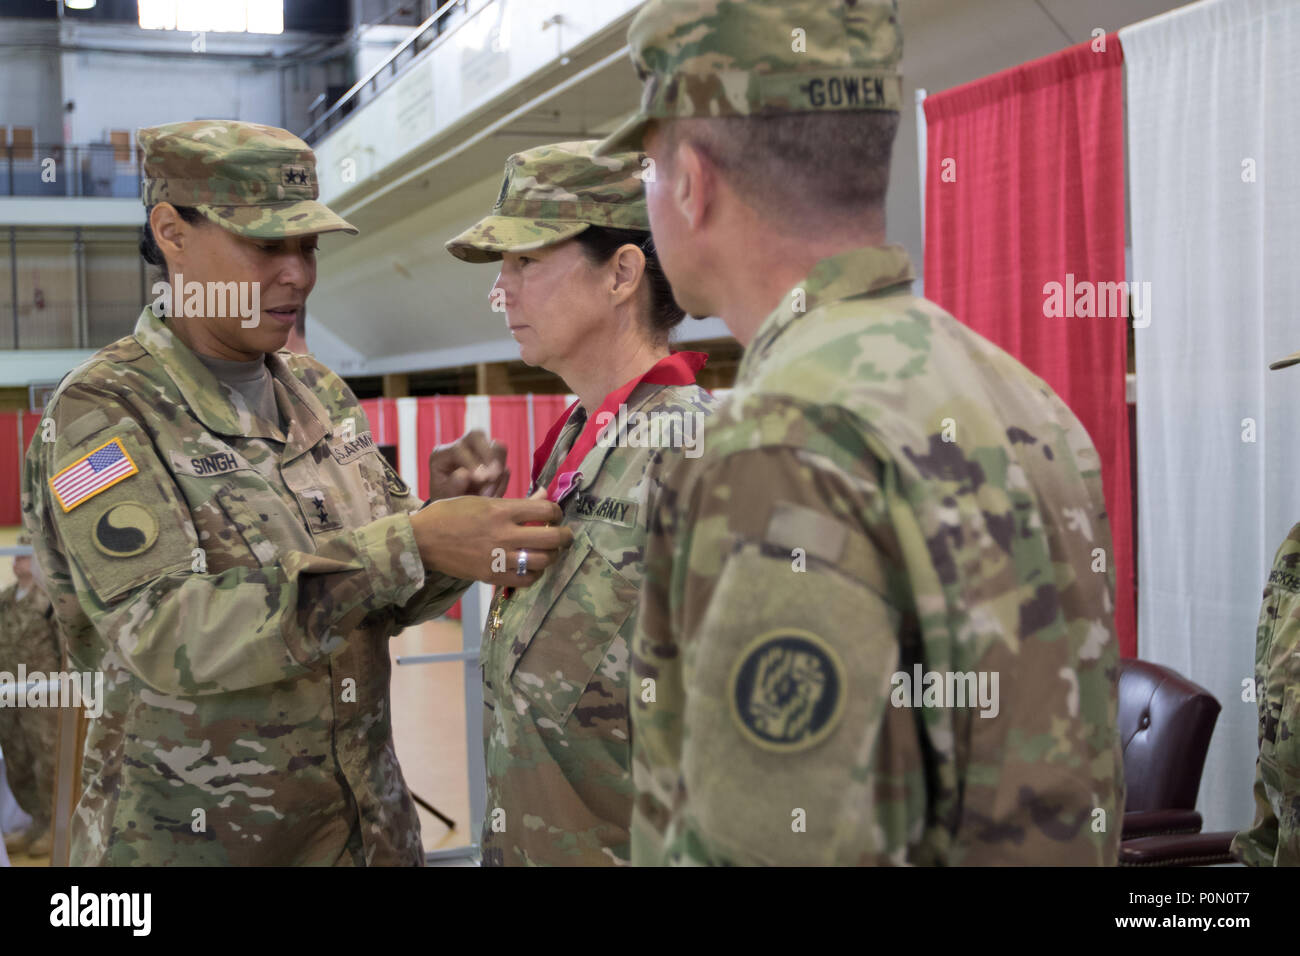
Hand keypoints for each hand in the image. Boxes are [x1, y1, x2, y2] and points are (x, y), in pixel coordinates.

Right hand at [409, 495, 572, 586]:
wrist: (423, 540)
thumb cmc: (451, 514)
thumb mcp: (483, 500)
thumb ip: (516, 501)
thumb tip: (544, 495)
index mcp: (502, 510)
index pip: (546, 510)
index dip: (557, 512)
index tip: (555, 515)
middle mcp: (504, 534)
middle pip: (552, 538)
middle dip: (565, 536)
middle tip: (565, 536)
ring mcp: (498, 557)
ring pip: (543, 560)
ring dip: (552, 556)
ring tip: (550, 552)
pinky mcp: (491, 576)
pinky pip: (526, 579)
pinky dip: (536, 574)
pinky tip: (532, 567)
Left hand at [427, 430, 508, 499]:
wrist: (456, 513)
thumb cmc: (445, 504)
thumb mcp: (443, 500)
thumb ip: (452, 488)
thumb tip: (464, 473)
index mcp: (442, 455)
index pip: (458, 449)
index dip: (472, 462)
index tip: (481, 479)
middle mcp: (460, 448)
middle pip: (477, 435)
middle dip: (489, 455)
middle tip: (494, 476)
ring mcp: (478, 453)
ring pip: (497, 448)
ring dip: (498, 470)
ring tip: (490, 494)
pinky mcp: (493, 462)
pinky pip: (504, 467)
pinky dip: (502, 482)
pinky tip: (492, 496)